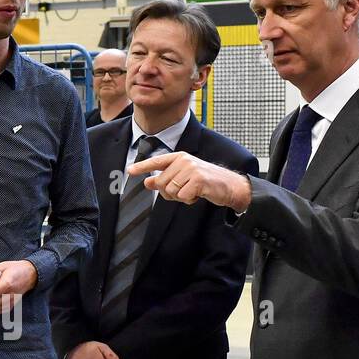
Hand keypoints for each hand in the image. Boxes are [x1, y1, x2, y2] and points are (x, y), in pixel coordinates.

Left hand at [126, 151, 251, 211]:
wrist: (229, 185)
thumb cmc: (205, 182)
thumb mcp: (184, 178)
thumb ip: (166, 179)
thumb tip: (147, 182)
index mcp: (180, 158)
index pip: (156, 162)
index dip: (142, 167)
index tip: (129, 171)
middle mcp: (184, 160)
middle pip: (162, 183)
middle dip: (170, 193)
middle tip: (184, 191)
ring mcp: (191, 169)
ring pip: (171, 191)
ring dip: (180, 197)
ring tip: (192, 192)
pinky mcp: (198, 180)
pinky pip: (182, 197)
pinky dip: (189, 200)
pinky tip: (198, 195)